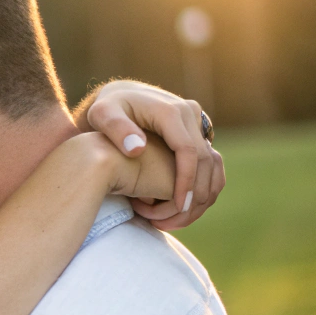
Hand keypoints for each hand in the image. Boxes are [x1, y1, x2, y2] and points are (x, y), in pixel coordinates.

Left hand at [82, 80, 224, 229]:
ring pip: (213, 162)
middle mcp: (189, 114)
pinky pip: (210, 162)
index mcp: (170, 111)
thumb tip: (137, 149)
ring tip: (184, 215)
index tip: (178, 205)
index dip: (185, 180)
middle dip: (196, 192)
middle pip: (205, 159)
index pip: (188, 151)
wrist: (120, 97)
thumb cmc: (107, 109)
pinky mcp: (197, 133)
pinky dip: (205, 184)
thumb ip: (115, 128)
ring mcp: (196, 123)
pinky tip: (188, 204)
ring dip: (205, 191)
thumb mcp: (102, 115)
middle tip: (181, 217)